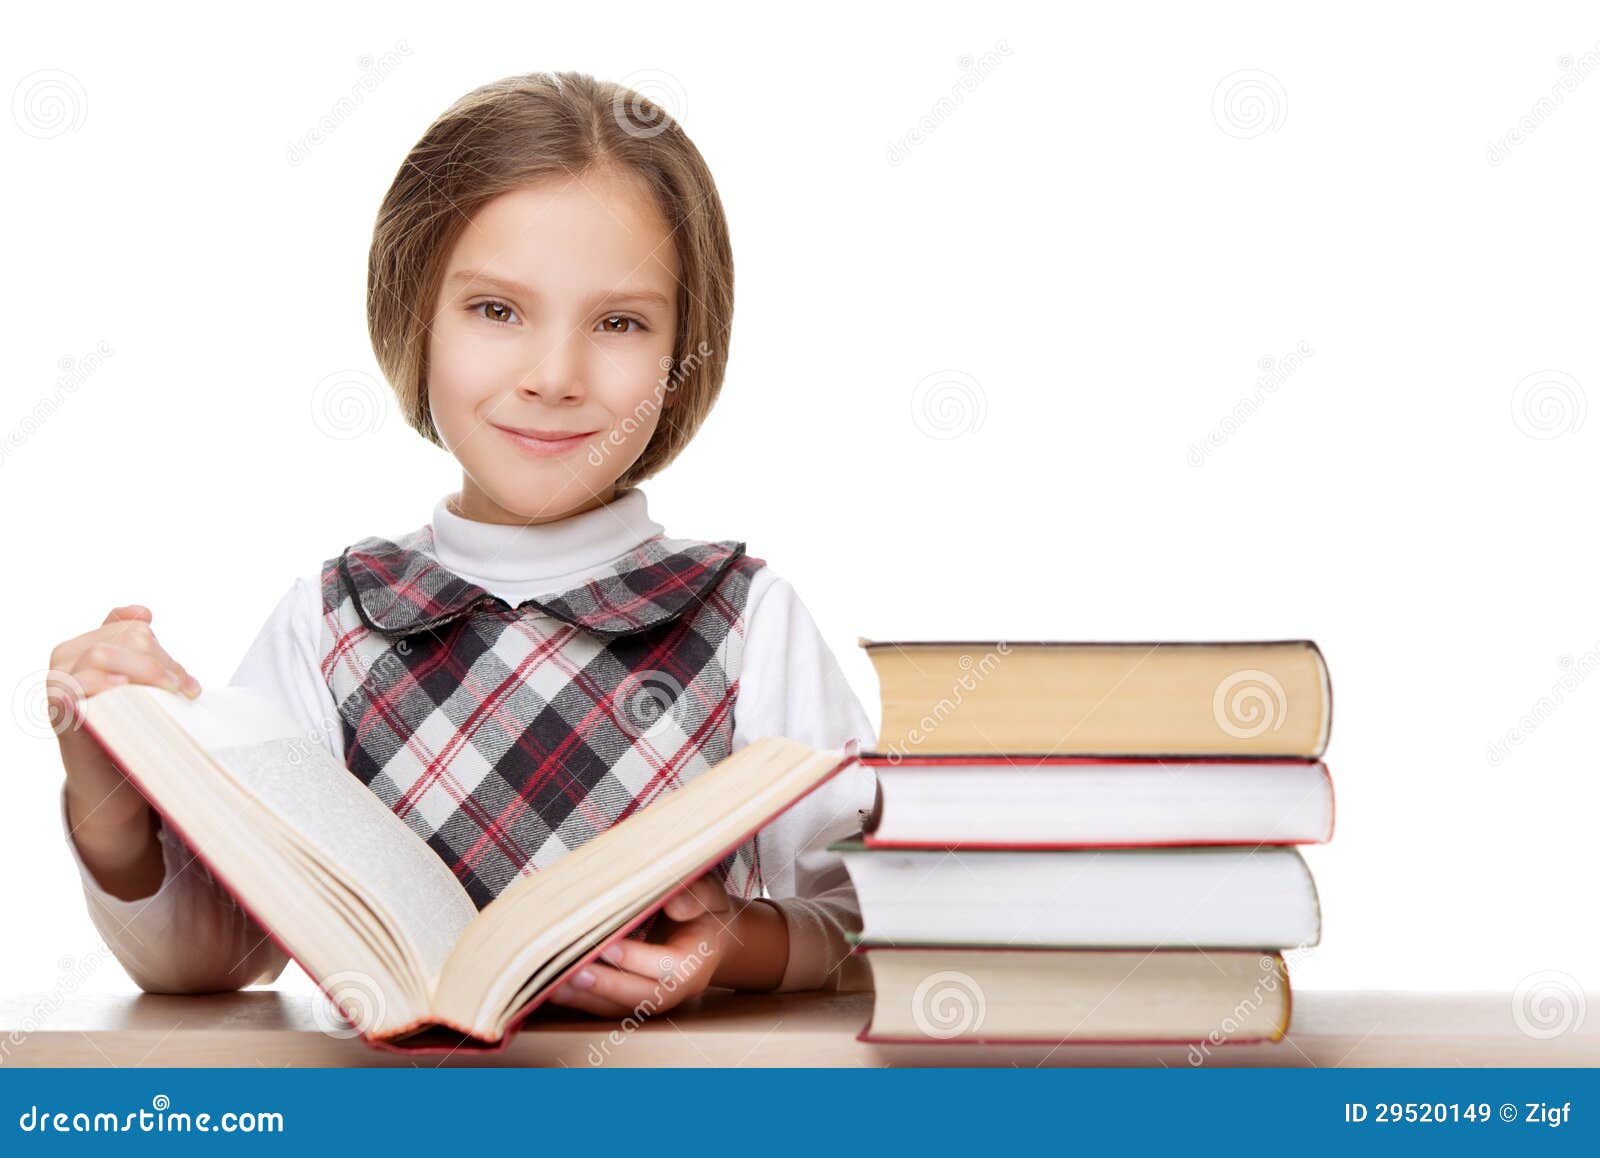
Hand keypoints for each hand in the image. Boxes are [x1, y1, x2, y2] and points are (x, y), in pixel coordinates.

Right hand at [51, 605, 202, 821]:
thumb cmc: (127, 724)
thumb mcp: (137, 683)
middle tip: (185, 692)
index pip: (133, 631)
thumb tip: (142, 611)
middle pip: (126, 641)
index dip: (165, 654)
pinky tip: (122, 690)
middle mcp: (66, 661)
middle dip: (162, 664)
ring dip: (144, 672)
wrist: (107, 777)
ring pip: (103, 655)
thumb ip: (137, 647)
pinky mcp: (59, 712)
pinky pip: (77, 688)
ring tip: (169, 694)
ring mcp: (59, 685)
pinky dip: (101, 684)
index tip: (186, 684)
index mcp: (84, 646)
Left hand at [545, 872, 739, 1018]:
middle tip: (573, 972)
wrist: (710, 936)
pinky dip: (582, 1002)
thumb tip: (674, 903)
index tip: (608, 947)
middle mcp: (678, 987)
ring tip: (555, 985)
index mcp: (698, 959)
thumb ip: (695, 896)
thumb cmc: (705, 910)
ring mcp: (656, 998)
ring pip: (621, 1008)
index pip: (669, 967)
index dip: (638, 959)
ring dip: (587, 999)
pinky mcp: (635, 1001)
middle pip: (642, 996)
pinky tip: (555, 989)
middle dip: (606, 986)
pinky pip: (608, 1008)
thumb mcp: (709, 895)